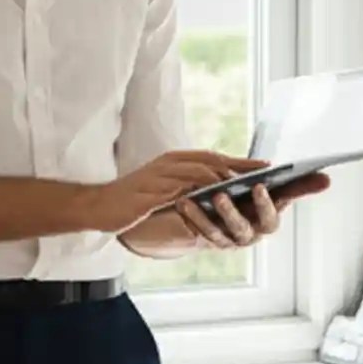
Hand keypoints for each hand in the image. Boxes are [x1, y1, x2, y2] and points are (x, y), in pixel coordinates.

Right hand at [82, 151, 268, 233]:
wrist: (98, 206)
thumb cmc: (132, 200)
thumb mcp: (162, 188)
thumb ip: (185, 185)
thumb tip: (215, 190)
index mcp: (172, 161)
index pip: (212, 157)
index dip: (239, 160)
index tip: (264, 165)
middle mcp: (168, 163)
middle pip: (210, 160)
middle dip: (239, 166)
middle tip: (263, 173)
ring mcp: (159, 177)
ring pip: (198, 172)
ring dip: (224, 179)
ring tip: (246, 189)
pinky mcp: (151, 194)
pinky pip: (181, 192)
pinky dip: (201, 196)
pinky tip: (217, 204)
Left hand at [175, 173, 331, 248]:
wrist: (222, 210)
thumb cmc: (252, 195)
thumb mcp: (272, 187)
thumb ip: (297, 184)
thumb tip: (328, 179)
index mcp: (267, 220)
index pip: (272, 215)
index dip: (267, 203)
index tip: (260, 186)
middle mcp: (251, 233)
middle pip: (247, 226)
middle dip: (236, 211)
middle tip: (224, 194)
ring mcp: (230, 239)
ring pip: (222, 230)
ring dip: (211, 214)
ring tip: (201, 197)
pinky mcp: (210, 240)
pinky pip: (203, 231)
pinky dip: (194, 216)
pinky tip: (184, 201)